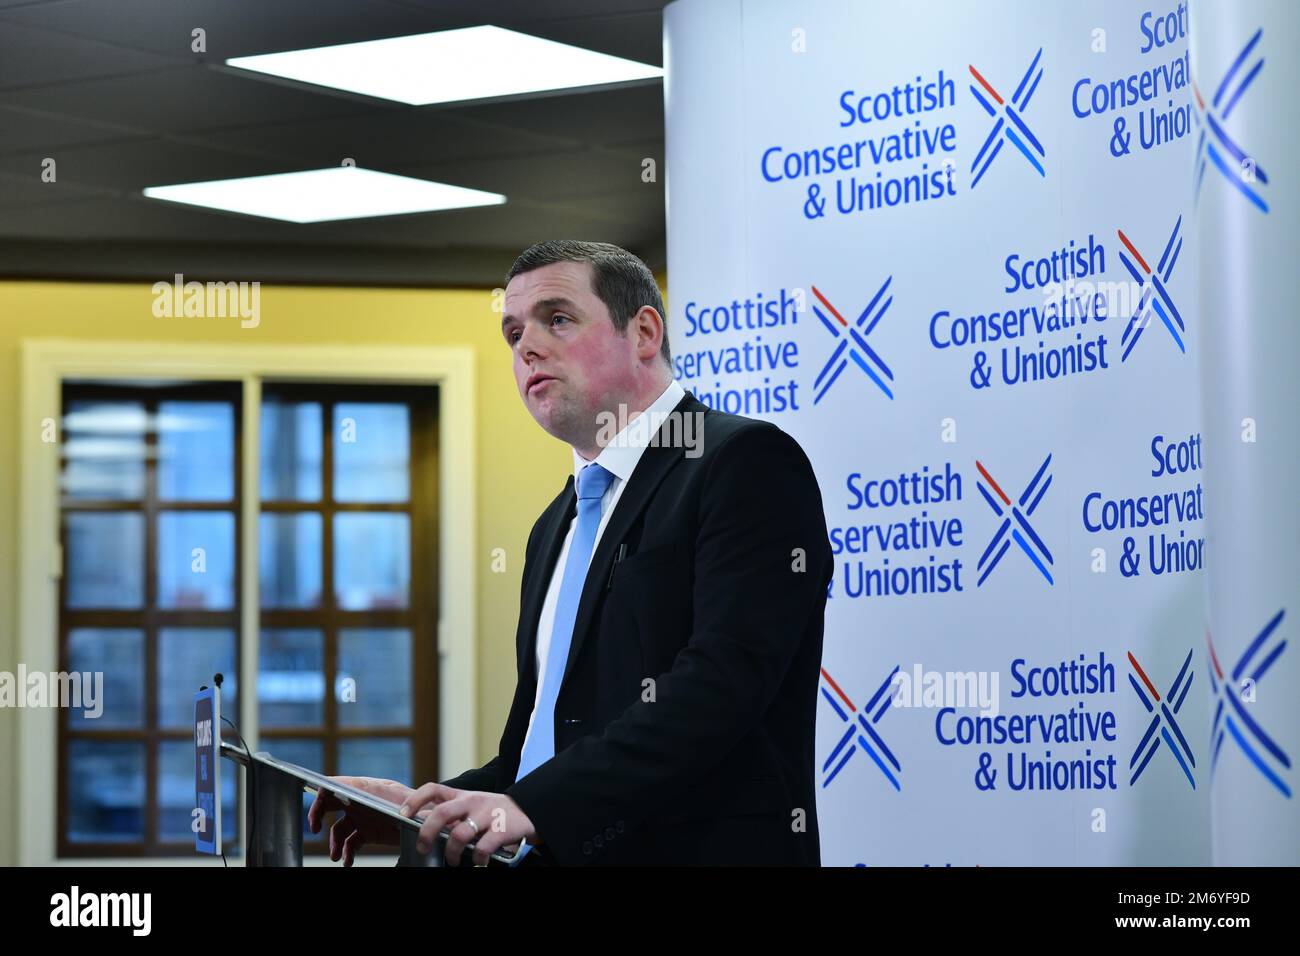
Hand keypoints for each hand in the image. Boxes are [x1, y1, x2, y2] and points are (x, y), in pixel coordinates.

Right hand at [308, 775, 413, 865]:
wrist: (433, 821)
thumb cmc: (418, 803)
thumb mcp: (395, 795)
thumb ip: (369, 789)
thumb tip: (339, 784)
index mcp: (367, 787)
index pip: (337, 784)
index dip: (321, 792)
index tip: (314, 804)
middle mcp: (362, 801)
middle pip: (331, 804)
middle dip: (318, 815)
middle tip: (314, 828)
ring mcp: (364, 817)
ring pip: (339, 829)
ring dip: (333, 843)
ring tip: (335, 856)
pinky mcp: (369, 832)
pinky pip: (350, 843)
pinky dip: (346, 853)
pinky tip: (347, 862)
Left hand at [401, 783, 536, 865]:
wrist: (529, 810)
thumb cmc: (493, 812)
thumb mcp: (472, 806)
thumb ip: (453, 814)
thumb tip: (423, 826)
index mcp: (462, 796)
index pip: (433, 789)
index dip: (415, 800)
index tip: (403, 814)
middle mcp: (472, 802)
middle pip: (441, 812)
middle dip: (426, 832)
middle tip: (423, 847)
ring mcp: (486, 815)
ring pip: (459, 835)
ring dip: (451, 853)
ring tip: (454, 861)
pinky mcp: (501, 829)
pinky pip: (482, 849)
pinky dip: (477, 860)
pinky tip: (478, 863)